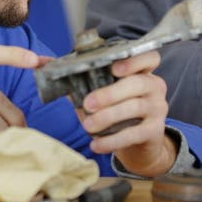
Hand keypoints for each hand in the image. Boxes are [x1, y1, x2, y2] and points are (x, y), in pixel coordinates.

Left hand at [78, 50, 176, 177]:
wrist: (138, 143)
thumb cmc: (116, 110)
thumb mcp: (101, 90)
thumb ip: (77, 78)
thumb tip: (43, 63)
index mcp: (142, 71)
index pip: (149, 57)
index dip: (133, 61)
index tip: (113, 68)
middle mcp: (154, 86)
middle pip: (137, 83)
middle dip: (110, 93)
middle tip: (88, 104)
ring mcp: (157, 108)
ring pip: (135, 107)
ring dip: (108, 117)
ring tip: (88, 126)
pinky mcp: (155, 130)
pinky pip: (134, 133)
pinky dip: (113, 140)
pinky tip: (96, 144)